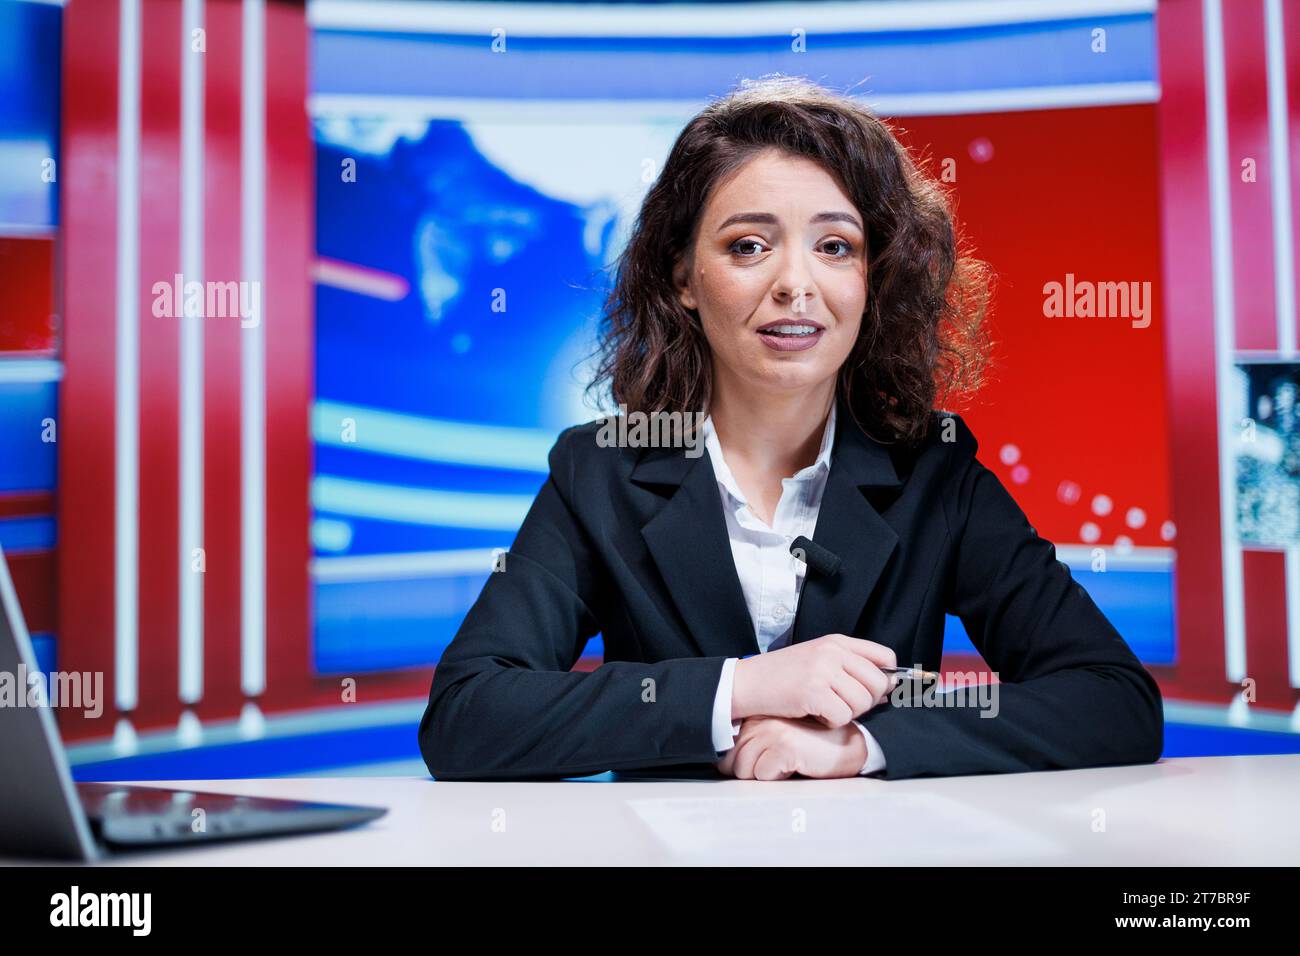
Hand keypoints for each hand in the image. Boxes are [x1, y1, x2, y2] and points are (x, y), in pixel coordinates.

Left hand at [715, 715, 868, 779]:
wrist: (847, 746)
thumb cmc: (810, 748)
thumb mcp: (776, 741)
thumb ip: (752, 746)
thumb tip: (721, 766)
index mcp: (755, 718)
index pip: (726, 753)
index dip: (742, 768)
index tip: (765, 763)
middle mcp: (760, 720)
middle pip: (732, 765)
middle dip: (753, 774)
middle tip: (780, 764)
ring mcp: (772, 731)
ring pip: (745, 771)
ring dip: (767, 776)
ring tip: (789, 763)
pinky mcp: (784, 745)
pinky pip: (763, 775)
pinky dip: (779, 779)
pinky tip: (798, 765)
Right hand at [731, 634, 897, 728]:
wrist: (747, 683)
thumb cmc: (782, 676)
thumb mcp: (818, 660)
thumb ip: (851, 668)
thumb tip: (889, 688)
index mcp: (836, 642)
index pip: (885, 656)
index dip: (886, 678)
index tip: (875, 691)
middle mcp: (833, 652)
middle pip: (878, 683)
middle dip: (866, 702)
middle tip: (843, 704)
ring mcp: (823, 670)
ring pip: (862, 703)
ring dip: (846, 713)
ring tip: (824, 707)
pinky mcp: (813, 692)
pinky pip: (842, 717)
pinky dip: (830, 722)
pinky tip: (815, 714)